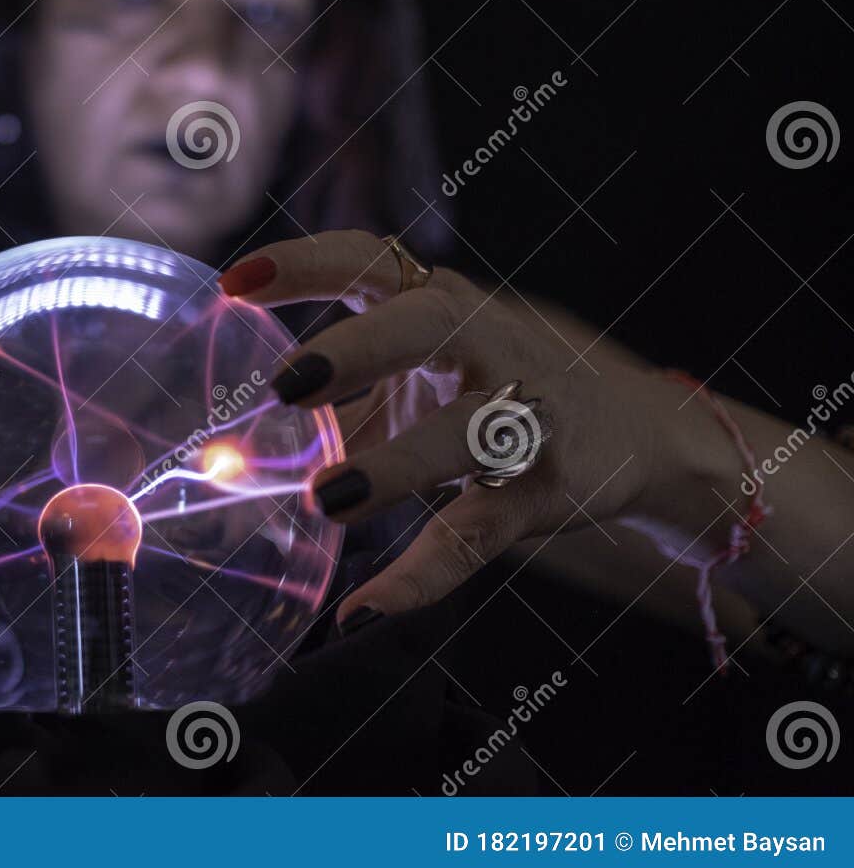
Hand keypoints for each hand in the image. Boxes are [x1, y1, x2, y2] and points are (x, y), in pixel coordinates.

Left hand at [218, 230, 706, 626]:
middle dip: (359, 347)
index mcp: (438, 303)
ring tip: (331, 499)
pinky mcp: (544, 488)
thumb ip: (338, 396)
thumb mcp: (418, 370)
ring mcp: (523, 412)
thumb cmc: (493, 384)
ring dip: (397, 463)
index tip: (236, 283)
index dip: (306, 264)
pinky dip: (423, 576)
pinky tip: (370, 607)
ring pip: (467, 429)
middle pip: (428, 323)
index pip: (370, 261)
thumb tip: (231, 450)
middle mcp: (485, 341)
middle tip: (288, 383)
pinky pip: (480, 532)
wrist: (636, 428)